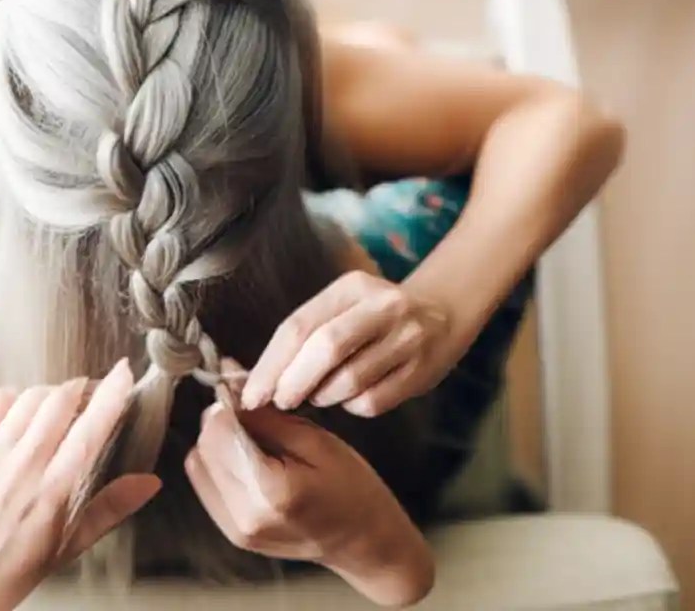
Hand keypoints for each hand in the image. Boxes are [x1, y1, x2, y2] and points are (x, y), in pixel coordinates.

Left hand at [0, 362, 159, 610]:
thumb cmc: (16, 565)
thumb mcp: (71, 543)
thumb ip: (112, 507)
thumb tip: (151, 482)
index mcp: (55, 489)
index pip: (92, 427)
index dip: (113, 393)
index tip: (125, 371)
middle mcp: (24, 465)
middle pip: (62, 400)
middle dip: (84, 389)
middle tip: (92, 397)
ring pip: (31, 396)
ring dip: (52, 393)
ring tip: (60, 408)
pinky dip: (15, 397)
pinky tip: (22, 414)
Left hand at [184, 399, 433, 605]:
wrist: (362, 542)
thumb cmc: (351, 488)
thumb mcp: (317, 441)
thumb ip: (266, 416)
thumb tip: (229, 384)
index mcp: (269, 491)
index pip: (218, 433)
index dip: (224, 404)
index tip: (240, 388)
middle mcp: (243, 515)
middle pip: (203, 449)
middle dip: (218, 422)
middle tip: (248, 410)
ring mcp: (233, 529)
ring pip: (198, 465)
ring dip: (215, 443)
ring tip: (250, 435)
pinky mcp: (230, 533)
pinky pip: (206, 484)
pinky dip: (218, 463)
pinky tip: (246, 457)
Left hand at [241, 270, 453, 416]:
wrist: (444, 314)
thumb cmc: (373, 317)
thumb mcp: (342, 307)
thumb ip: (305, 335)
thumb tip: (258, 379)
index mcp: (350, 287)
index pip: (299, 325)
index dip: (270, 364)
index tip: (250, 393)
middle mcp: (382, 306)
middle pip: (325, 348)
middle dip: (293, 382)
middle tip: (280, 401)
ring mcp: (407, 338)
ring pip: (350, 380)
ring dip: (324, 396)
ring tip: (319, 394)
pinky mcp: (422, 370)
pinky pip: (373, 401)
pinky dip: (353, 406)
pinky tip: (351, 398)